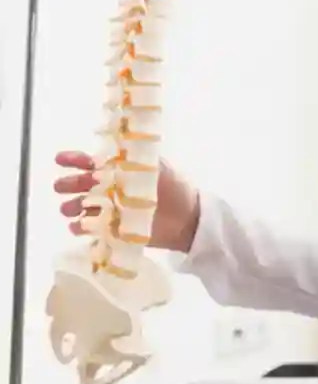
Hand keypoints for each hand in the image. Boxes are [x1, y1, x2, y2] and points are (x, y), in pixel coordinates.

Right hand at [54, 150, 201, 252]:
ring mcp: (110, 209)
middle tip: (61, 186)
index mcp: (119, 170)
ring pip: (82, 207)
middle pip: (82, 184)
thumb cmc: (175, 187)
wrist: (189, 219)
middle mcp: (111, 188)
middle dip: (70, 184)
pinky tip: (79, 227)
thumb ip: (136, 160)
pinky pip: (91, 229)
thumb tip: (113, 154)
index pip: (92, 162)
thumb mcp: (158, 167)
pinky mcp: (113, 230)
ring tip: (70, 209)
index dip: (75, 159)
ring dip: (72, 206)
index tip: (61, 159)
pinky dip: (81, 228)